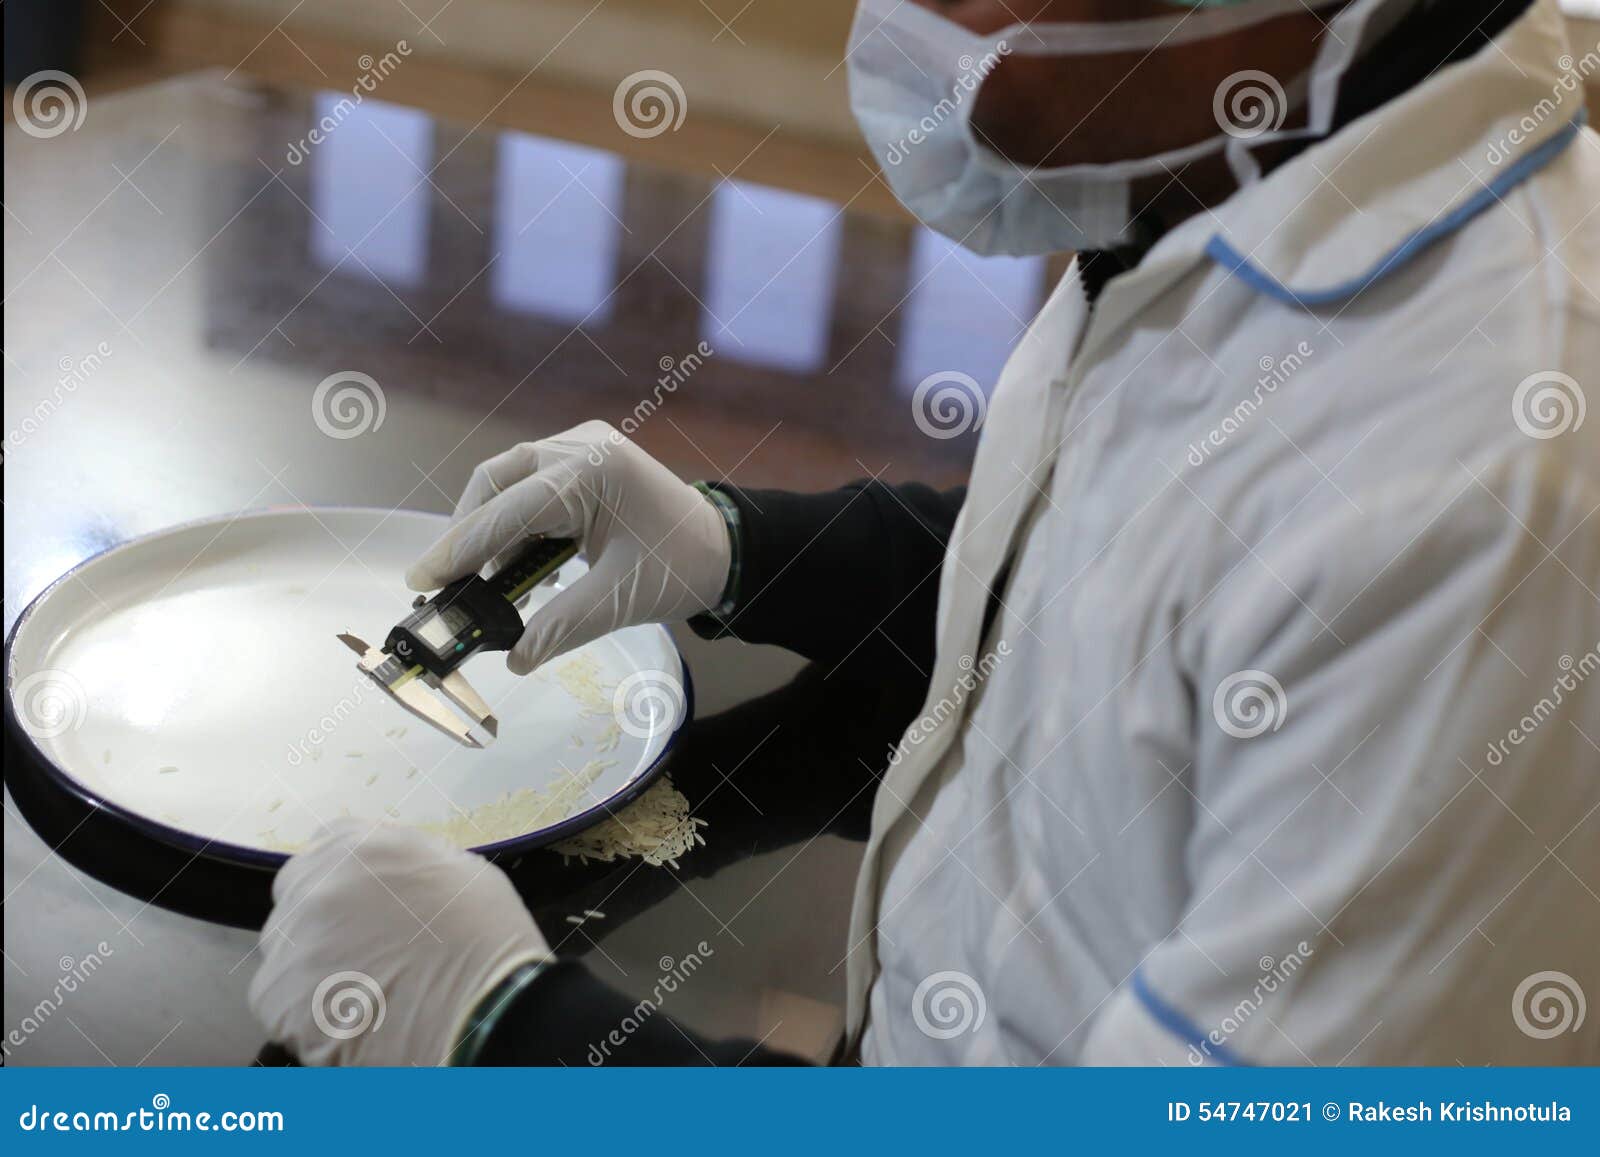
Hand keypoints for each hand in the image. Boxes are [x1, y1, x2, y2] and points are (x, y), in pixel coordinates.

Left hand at [248, 820, 547, 1065]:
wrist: (484, 1017)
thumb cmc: (488, 944)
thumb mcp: (460, 872)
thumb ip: (407, 862)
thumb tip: (387, 874)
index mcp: (364, 847)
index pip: (326, 843)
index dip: (343, 875)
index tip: (359, 900)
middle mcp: (319, 885)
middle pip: (295, 893)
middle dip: (319, 917)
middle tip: (360, 951)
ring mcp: (294, 941)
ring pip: (283, 948)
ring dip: (309, 966)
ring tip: (359, 993)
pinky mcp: (278, 998)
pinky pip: (275, 1000)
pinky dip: (302, 1013)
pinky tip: (346, 1022)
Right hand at [406, 421, 731, 674]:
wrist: (725, 549)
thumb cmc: (682, 567)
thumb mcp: (620, 600)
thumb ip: (561, 627)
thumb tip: (512, 659)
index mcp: (592, 472)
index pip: (508, 509)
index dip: (460, 546)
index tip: (422, 578)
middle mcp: (579, 448)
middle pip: (496, 484)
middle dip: (468, 535)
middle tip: (446, 585)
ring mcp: (581, 450)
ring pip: (509, 485)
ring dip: (491, 533)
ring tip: (481, 587)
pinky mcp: (583, 464)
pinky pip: (531, 491)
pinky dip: (516, 529)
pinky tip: (515, 572)